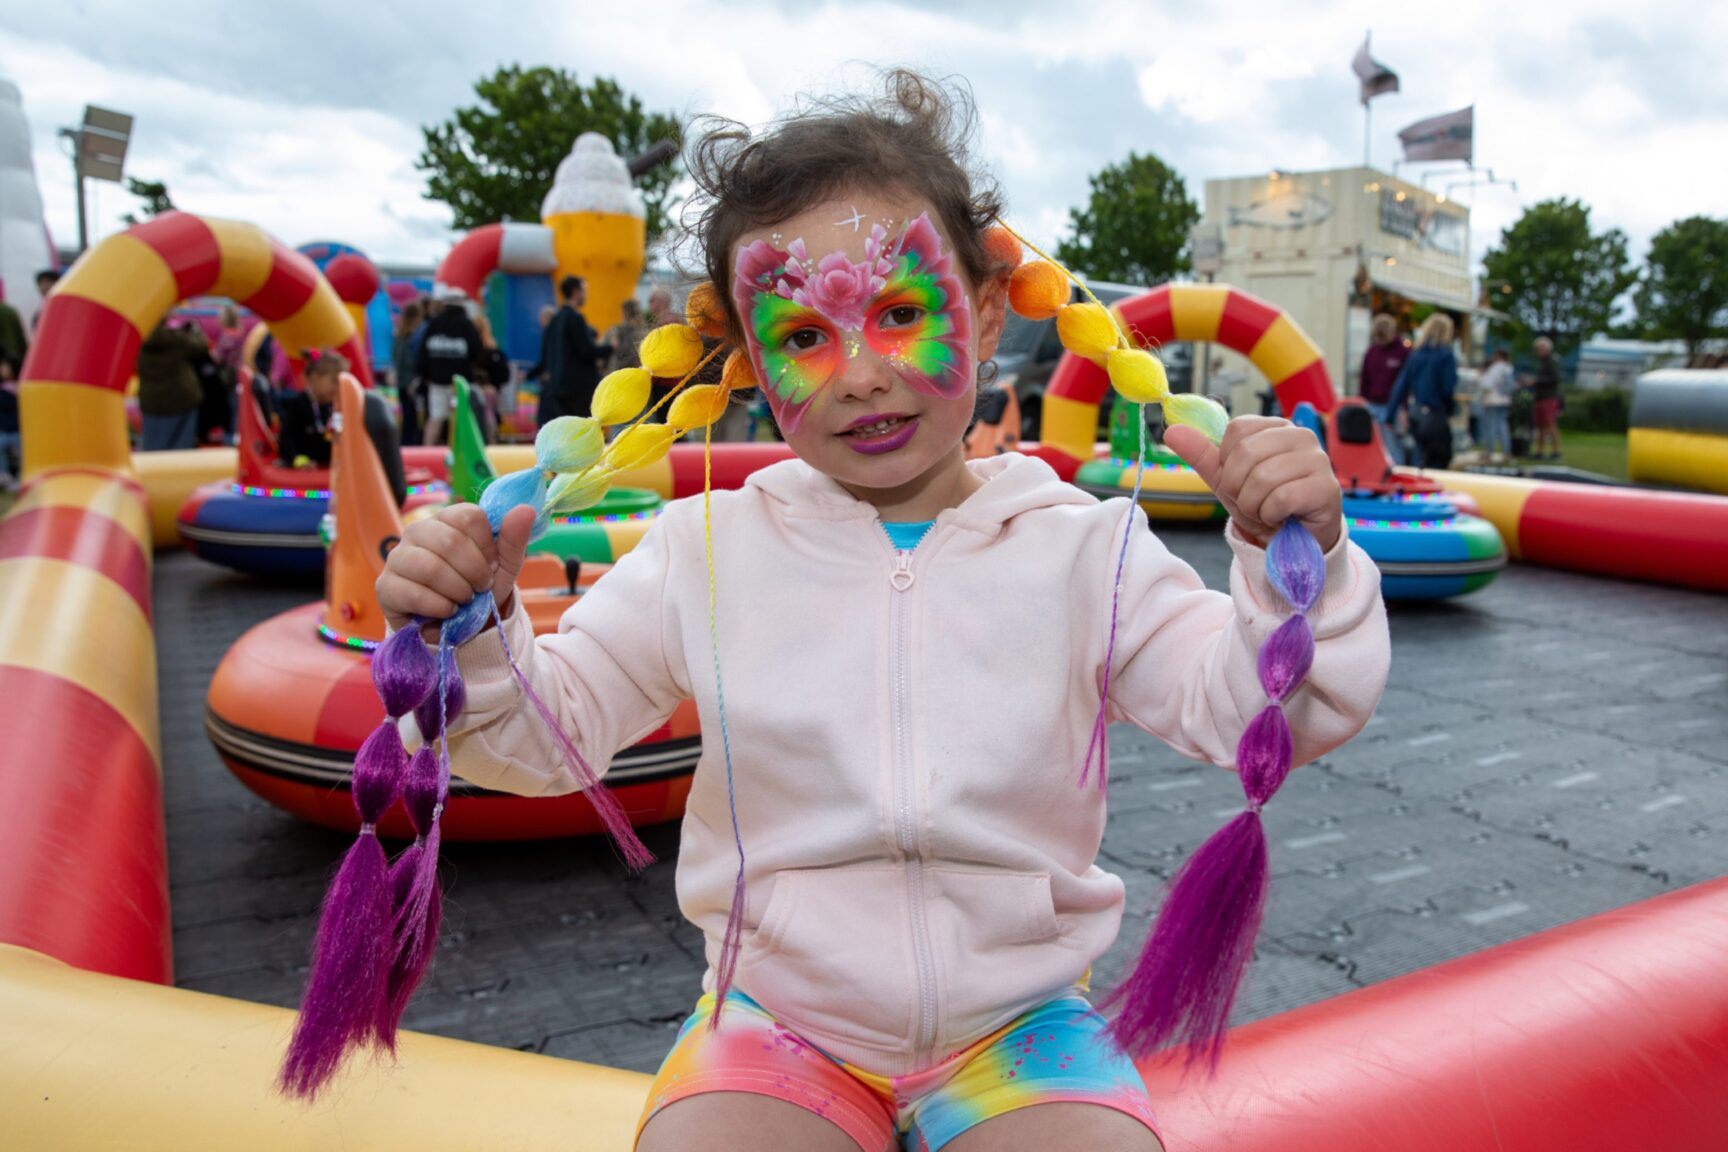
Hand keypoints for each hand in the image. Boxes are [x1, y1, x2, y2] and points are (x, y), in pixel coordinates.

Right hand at [377, 503, 533, 634]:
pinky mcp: (386, 586)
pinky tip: (447, 611)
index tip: (491, 566)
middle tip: (479, 587)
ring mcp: (397, 557)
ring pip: (430, 567)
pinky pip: (414, 593)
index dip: (487, 547)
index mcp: (447, 519)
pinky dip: (441, 607)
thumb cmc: (477, 589)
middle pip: (449, 541)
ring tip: (464, 599)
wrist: (456, 627)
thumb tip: (526, 509)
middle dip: (474, 572)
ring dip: (458, 590)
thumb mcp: (502, 567)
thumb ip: (513, 538)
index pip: (469, 517)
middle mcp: (418, 531)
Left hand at [1165, 416, 1342, 551]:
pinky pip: (1280, 499)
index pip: (1236, 431)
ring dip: (1254, 505)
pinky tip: (1282, 518)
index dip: (1228, 464)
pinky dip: (1271, 516)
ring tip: (1267, 510)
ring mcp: (1317, 460)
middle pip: (1246, 453)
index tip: (1241, 482)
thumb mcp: (1227, 480)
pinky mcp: (1326, 487)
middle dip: (1238, 487)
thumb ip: (1202, 455)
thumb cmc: (1265, 505)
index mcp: (1276, 428)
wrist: (1293, 542)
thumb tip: (1172, 431)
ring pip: (1262, 477)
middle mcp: (1300, 436)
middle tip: (1253, 501)